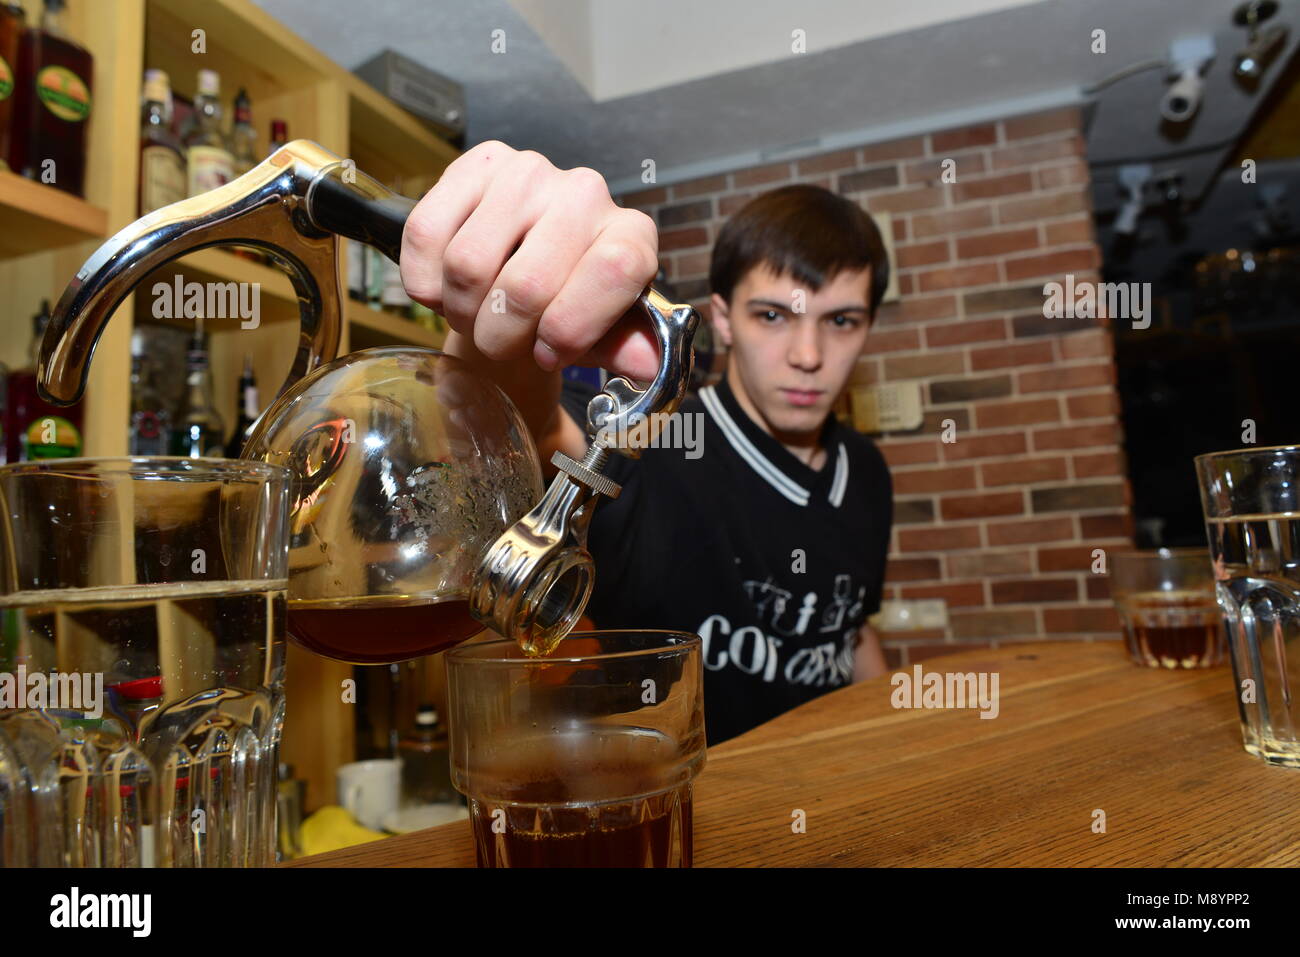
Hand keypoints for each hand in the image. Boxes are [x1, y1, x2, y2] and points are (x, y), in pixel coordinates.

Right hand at [401, 141, 661, 381]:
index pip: (615, 270)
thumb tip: (646, 363)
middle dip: (502, 337)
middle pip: (528, 284)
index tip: (549, 354)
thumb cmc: (567, 306)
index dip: (573, 326)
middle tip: (500, 343)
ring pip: (468, 263)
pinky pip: (427, 233)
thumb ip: (622, 348)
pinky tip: (444, 289)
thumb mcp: (600, 336)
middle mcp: (586, 193)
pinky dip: (425, 282)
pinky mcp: (478, 164)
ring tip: (474, 314)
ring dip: (461, 311)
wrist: (524, 270)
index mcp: (630, 235)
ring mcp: (529, 172)